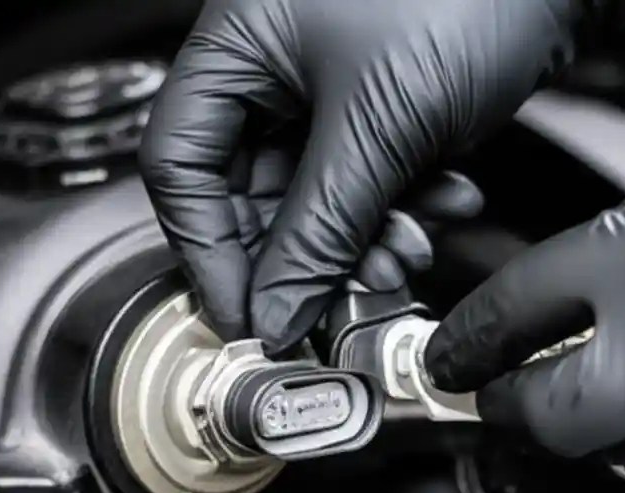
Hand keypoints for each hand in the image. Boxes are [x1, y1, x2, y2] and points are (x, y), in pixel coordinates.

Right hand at [140, 0, 624, 352]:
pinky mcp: (380, 101)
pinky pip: (365, 177)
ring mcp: (327, 82)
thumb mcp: (378, 128)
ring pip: (314, 195)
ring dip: (361, 238)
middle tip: (336, 300)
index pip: (179, 164)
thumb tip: (275, 314)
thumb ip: (318, 231)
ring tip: (409, 252)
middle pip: (249, 190)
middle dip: (303, 254)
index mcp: (237, 45)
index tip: (246, 316)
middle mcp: (271, 63)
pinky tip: (446, 202)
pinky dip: (401, 204)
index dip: (207, 251)